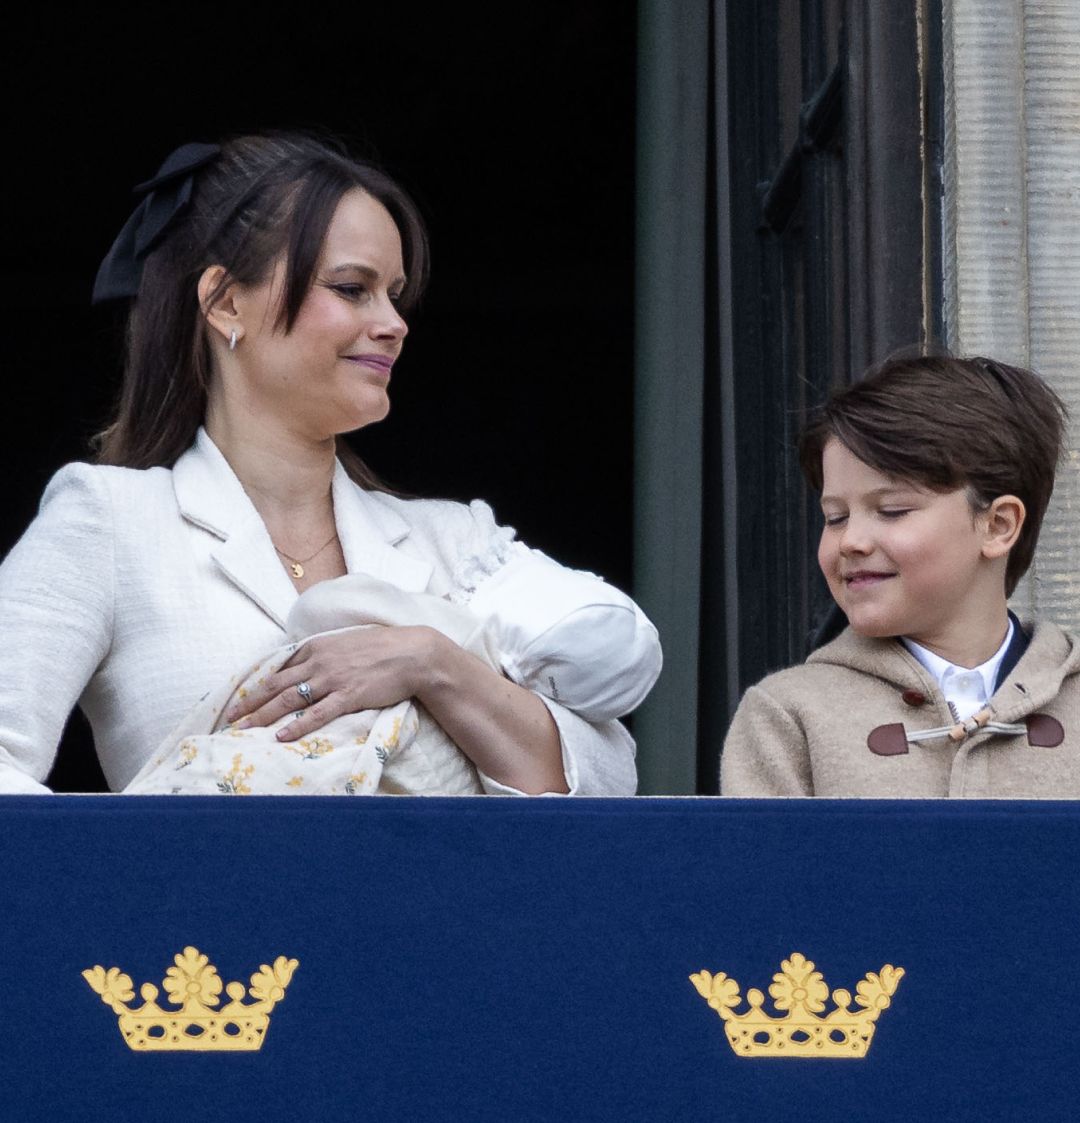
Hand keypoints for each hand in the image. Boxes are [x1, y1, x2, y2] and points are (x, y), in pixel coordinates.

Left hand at [224, 625, 439, 741]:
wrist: (412, 653)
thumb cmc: (383, 647)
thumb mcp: (346, 643)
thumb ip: (325, 654)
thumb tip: (308, 666)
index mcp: (317, 647)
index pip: (280, 669)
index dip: (258, 686)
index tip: (241, 700)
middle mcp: (319, 662)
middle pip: (276, 686)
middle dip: (250, 704)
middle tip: (230, 719)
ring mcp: (332, 679)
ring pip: (289, 700)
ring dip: (263, 716)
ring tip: (243, 730)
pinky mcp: (348, 696)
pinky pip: (316, 713)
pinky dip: (296, 725)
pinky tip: (280, 736)